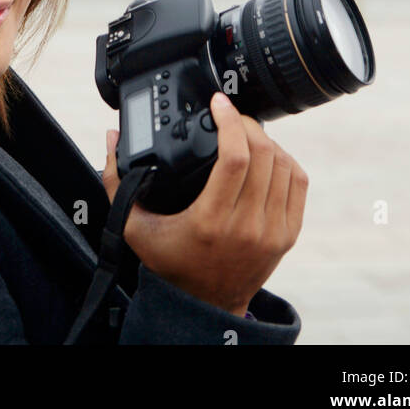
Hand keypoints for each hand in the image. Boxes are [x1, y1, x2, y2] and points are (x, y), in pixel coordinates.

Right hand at [102, 91, 308, 315]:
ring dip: (265, 139)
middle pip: (262, 154)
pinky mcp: (288, 234)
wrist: (205, 305)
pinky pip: (297, 182)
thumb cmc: (171, 262)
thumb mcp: (133, 226)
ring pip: (282, 163)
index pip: (234, 158)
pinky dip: (284, 159)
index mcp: (210, 221)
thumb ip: (116, 181)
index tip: (218, 103)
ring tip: (245, 134)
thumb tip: (112, 136)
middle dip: (246, 123)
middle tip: (230, 116)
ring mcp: (272, 231)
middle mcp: (246, 226)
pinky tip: (266, 154)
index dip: (230, 121)